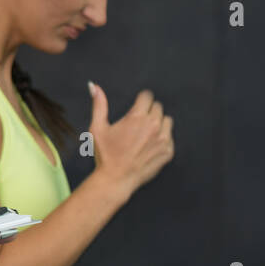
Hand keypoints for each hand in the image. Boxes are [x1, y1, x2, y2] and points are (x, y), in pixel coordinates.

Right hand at [87, 81, 173, 196]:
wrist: (116, 179)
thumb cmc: (105, 153)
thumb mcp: (97, 127)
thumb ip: (99, 104)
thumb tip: (94, 86)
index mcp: (137, 117)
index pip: (147, 96)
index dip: (140, 100)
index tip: (136, 106)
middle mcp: (153, 126)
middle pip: (157, 107)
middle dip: (148, 111)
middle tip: (137, 123)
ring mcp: (163, 139)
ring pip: (167, 120)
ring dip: (158, 123)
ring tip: (144, 133)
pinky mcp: (168, 151)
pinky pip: (170, 137)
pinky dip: (162, 139)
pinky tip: (148, 146)